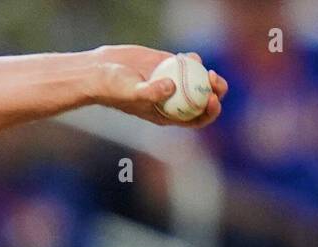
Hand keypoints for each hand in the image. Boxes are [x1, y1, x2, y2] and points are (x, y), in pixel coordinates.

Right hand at [88, 45, 227, 128]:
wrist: (101, 70)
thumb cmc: (113, 87)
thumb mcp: (130, 92)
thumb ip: (150, 92)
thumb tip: (171, 87)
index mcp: (168, 115)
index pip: (196, 119)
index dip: (209, 111)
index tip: (211, 98)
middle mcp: (174, 101)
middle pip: (205, 100)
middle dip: (216, 91)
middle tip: (213, 78)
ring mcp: (175, 82)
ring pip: (201, 81)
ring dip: (207, 74)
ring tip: (201, 65)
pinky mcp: (171, 65)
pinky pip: (190, 63)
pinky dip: (193, 60)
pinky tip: (187, 56)